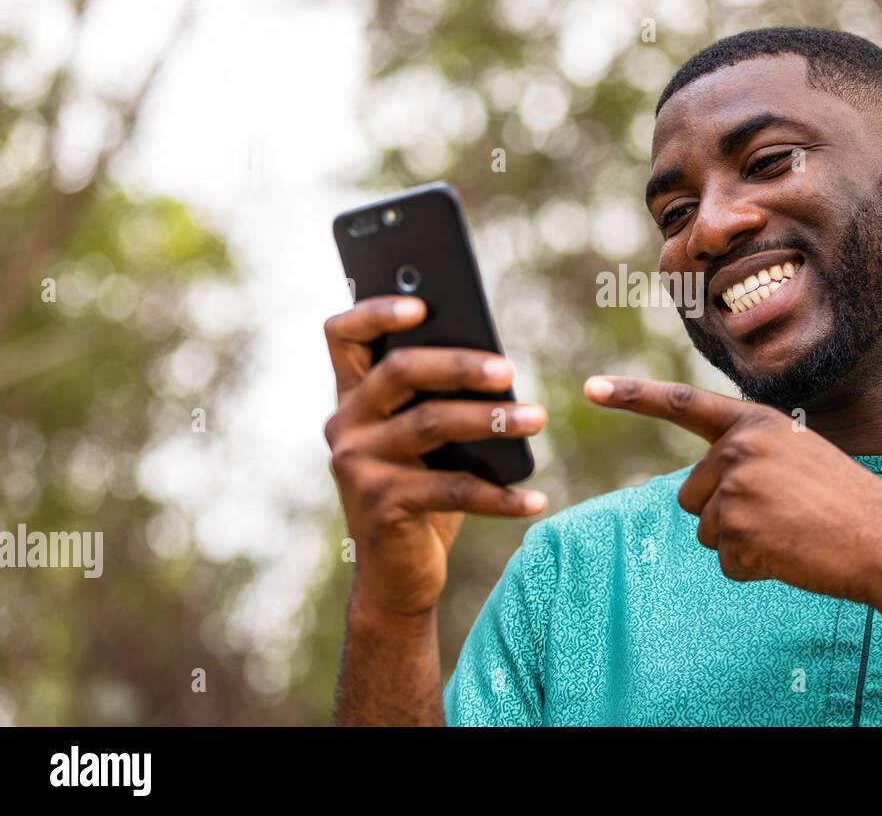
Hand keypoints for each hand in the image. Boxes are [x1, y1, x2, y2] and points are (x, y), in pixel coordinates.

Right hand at [324, 296, 547, 620]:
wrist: (397, 576)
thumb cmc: (423, 494)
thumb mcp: (428, 442)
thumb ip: (440, 401)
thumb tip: (499, 367)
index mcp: (353, 398)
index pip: (343, 335)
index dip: (377, 311)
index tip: (423, 304)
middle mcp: (345, 425)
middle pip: (399, 371)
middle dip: (459, 364)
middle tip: (509, 370)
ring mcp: (357, 464)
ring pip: (430, 423)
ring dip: (493, 420)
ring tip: (538, 418)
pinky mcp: (380, 504)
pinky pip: (452, 489)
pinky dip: (500, 497)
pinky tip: (535, 499)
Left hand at [583, 375, 881, 602]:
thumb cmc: (846, 503)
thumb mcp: (798, 456)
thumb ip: (748, 458)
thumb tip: (701, 493)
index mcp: (754, 424)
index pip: (683, 405)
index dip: (632, 396)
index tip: (589, 387)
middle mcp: (739, 449)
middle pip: (691, 495)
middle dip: (725, 515)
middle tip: (783, 515)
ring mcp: (736, 489)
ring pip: (707, 531)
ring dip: (742, 543)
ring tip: (791, 532)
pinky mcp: (738, 530)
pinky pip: (726, 562)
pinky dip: (754, 567)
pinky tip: (791, 554)